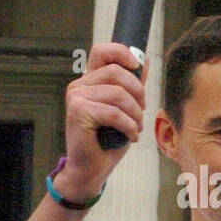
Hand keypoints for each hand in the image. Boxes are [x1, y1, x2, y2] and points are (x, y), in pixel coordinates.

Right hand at [58, 43, 146, 202]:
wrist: (91, 169)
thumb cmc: (107, 141)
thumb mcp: (126, 109)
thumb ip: (132, 85)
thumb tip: (144, 60)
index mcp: (89, 81)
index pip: (102, 51)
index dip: (122, 52)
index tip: (137, 66)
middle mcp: (79, 85)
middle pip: (117, 72)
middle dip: (138, 93)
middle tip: (141, 113)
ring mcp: (76, 97)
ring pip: (118, 94)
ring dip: (135, 114)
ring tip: (136, 128)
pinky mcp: (77, 112)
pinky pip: (114, 112)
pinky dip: (129, 126)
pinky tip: (130, 136)